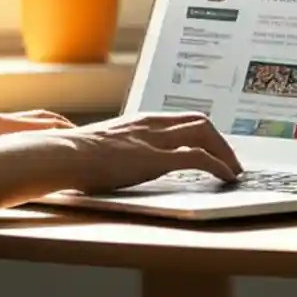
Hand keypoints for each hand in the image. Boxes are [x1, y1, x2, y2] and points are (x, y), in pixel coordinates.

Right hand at [57, 111, 243, 193]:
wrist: (64, 155)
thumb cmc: (74, 156)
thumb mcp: (103, 147)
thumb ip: (118, 149)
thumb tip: (116, 161)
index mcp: (140, 121)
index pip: (182, 119)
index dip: (203, 133)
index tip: (212, 147)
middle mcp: (152, 124)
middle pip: (200, 122)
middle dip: (220, 141)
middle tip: (230, 160)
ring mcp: (156, 139)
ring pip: (205, 134)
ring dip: (225, 152)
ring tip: (233, 171)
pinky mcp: (157, 158)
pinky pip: (199, 158)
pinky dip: (219, 166)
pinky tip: (226, 177)